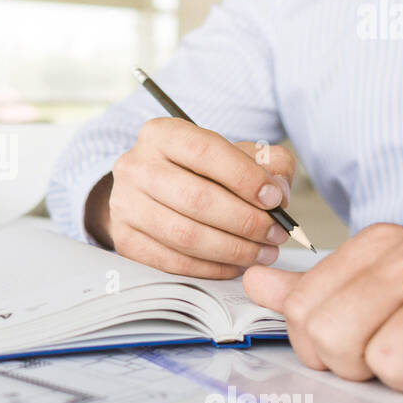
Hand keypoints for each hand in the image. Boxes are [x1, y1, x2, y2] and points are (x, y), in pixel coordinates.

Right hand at [91, 117, 295, 277]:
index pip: (205, 152)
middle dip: (245, 221)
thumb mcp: (236, 154)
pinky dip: (211, 268)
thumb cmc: (201, 172)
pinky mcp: (124, 239)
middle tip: (276, 234)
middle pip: (196, 198)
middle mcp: (135, 166)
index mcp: (161, 134)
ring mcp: (124, 204)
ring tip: (262, 253)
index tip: (275, 199)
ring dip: (232, 249)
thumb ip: (268, 163)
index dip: (245, 178)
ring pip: (185, 235)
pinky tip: (235, 265)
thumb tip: (278, 192)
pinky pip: (172, 261)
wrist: (152, 191)